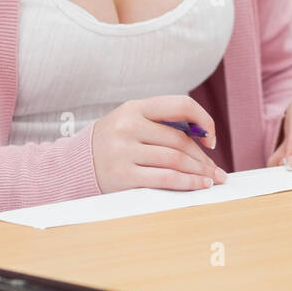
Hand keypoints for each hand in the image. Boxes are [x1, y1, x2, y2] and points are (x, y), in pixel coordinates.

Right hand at [91, 95, 226, 192]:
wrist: (74, 166)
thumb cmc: (113, 144)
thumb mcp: (131, 122)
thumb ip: (161, 124)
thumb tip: (205, 138)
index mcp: (134, 108)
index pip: (181, 105)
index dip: (204, 120)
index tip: (212, 139)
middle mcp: (128, 126)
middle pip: (180, 140)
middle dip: (203, 158)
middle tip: (217, 171)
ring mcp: (123, 150)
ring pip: (175, 160)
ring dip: (199, 172)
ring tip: (211, 180)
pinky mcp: (122, 175)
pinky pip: (165, 179)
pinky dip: (187, 183)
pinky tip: (199, 186)